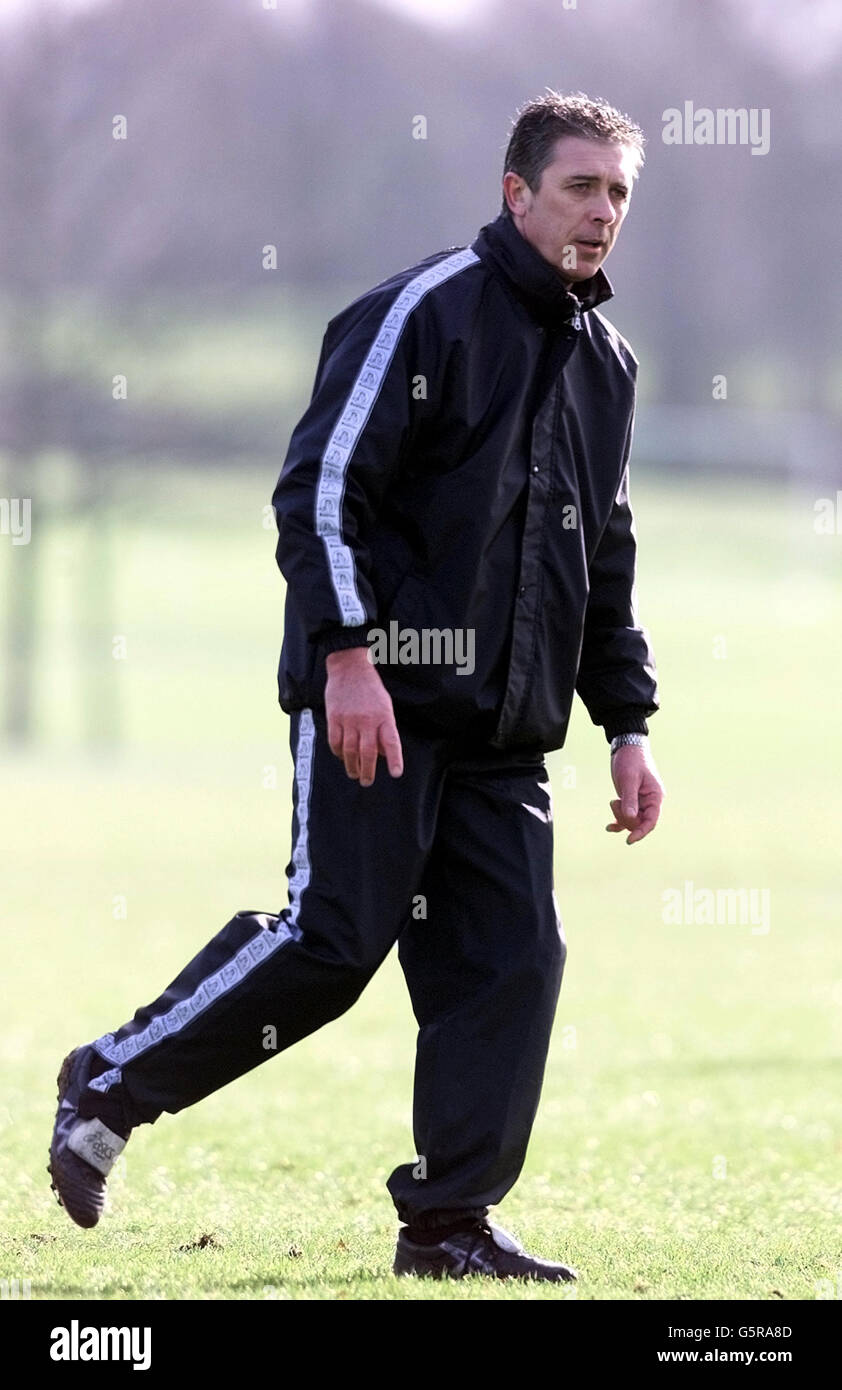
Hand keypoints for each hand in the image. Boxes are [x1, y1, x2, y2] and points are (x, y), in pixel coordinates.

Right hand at [324, 646, 403, 786]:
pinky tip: (342, 757)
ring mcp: (349, 720)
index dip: (395, 759)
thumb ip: (385, 729)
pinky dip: (338, 753)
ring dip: (352, 766)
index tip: (396, 773)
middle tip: (367, 781)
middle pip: (368, 752)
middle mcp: (367, 720)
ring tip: (354, 774)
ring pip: (350, 751)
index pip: (391, 742)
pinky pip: (335, 742)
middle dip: (368, 770)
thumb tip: (384, 753)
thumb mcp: (385, 706)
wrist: (350, 668)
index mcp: (384, 716)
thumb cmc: (371, 689)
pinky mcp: (334, 718)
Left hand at [605, 743, 664, 844]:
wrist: (626, 748)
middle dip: (625, 818)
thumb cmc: (630, 761)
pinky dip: (618, 822)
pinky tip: (609, 827)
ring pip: (631, 820)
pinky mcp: (631, 801)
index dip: (641, 832)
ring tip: (613, 801)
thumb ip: (630, 799)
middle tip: (615, 803)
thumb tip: (630, 818)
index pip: (651, 820)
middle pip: (639, 822)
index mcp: (655, 796)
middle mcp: (650, 801)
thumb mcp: (628, 779)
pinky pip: (627, 817)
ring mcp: (641, 802)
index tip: (629, 840)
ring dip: (620, 815)